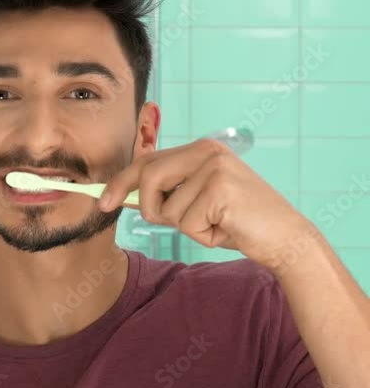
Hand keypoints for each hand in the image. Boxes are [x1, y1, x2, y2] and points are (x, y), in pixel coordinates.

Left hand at [98, 138, 316, 268]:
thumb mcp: (196, 201)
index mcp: (200, 149)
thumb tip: (120, 195)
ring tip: (213, 223)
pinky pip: (186, 223)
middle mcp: (206, 151)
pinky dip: (201, 235)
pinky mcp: (221, 189)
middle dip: (149, 207)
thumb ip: (166, 192)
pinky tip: (225, 229)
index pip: (146, 161)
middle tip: (167, 222)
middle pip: (147, 177)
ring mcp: (215, 168)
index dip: (120, 182)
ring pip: (166, 207)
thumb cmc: (236, 222)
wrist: (284, 238)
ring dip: (184, 227)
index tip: (103, 202)